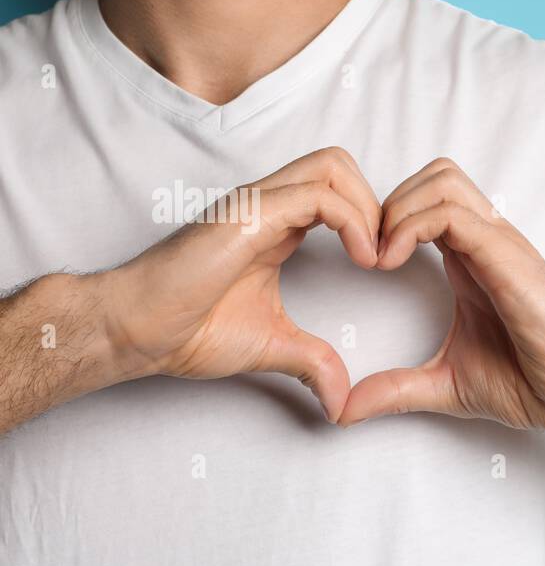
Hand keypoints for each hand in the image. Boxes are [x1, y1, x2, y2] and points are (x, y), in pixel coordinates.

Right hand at [100, 147, 380, 421]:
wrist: (136, 330)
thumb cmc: (187, 330)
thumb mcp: (272, 346)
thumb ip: (313, 362)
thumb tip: (341, 401)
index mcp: (276, 224)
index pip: (337, 190)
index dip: (371, 220)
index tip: (385, 266)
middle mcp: (268, 204)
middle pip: (340, 164)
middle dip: (376, 204)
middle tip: (387, 256)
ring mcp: (257, 203)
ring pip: (334, 166)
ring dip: (369, 209)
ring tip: (376, 259)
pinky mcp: (250, 214)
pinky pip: (319, 195)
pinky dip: (354, 221)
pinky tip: (363, 261)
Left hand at [339, 158, 544, 431]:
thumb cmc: (537, 381)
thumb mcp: (448, 384)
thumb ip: (397, 389)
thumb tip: (346, 409)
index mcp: (473, 261)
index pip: (427, 202)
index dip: (385, 221)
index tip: (363, 267)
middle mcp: (487, 242)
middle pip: (433, 176)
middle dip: (387, 204)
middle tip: (367, 255)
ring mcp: (499, 244)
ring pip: (439, 180)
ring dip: (396, 210)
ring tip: (379, 259)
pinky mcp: (505, 256)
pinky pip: (450, 213)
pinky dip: (409, 227)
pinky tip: (392, 264)